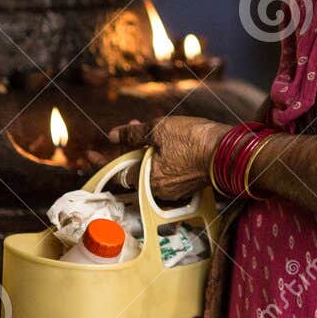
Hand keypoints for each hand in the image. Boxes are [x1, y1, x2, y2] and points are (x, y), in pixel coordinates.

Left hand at [108, 115, 230, 202]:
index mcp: (148, 180)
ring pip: (150, 169)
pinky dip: (159, 156)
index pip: (116, 173)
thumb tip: (112, 135)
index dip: (101, 161)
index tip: (88, 154)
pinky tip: (164, 138)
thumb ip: (133, 134)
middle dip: (127, 148)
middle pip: (134, 170)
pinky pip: (165, 170)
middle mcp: (159, 190)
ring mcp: (175, 188)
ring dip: (144, 150)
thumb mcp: (159, 129)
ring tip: (145, 127)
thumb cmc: (194, 140)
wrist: (228, 150)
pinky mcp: (188, 183)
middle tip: (126, 130)